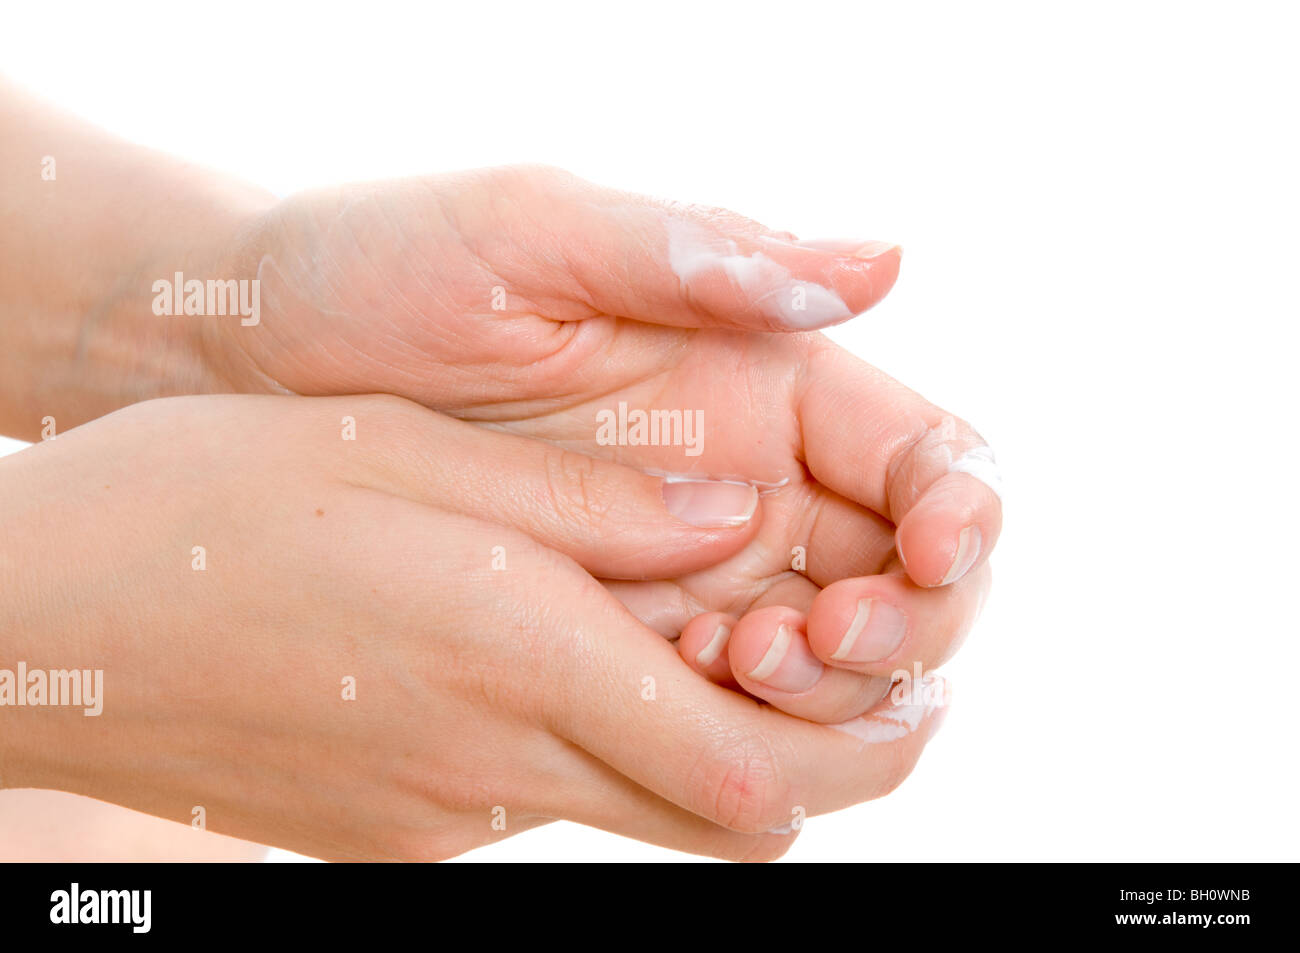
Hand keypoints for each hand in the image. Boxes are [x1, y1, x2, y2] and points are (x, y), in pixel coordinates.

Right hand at [0, 393, 946, 859]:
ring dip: (696, 742)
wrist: (58, 618)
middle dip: (811, 761)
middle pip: (722, 820)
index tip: (907, 687)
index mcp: (522, 657)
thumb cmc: (223, 503)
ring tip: (696, 635)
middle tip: (834, 665)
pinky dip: (588, 742)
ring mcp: (445, 816)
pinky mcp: (397, 830)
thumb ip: (596, 507)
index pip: (751, 777)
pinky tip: (546, 652)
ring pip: (638, 810)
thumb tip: (734, 526)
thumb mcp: (415, 457)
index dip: (855, 747)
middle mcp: (499, 766)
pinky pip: (542, 799)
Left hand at [201, 166, 1000, 718]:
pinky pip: (717, 706)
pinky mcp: (615, 633)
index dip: (961, 517)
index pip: (928, 459)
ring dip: (822, 695)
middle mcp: (747, 483)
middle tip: (793, 641)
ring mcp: (686, 569)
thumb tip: (884, 264)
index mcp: (762, 379)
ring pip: (828, 664)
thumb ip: (704, 255)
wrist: (251, 363)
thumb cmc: (383, 266)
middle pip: (906, 582)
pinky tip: (671, 702)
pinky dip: (729, 728)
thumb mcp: (535, 231)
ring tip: (728, 666)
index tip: (929, 557)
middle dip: (899, 629)